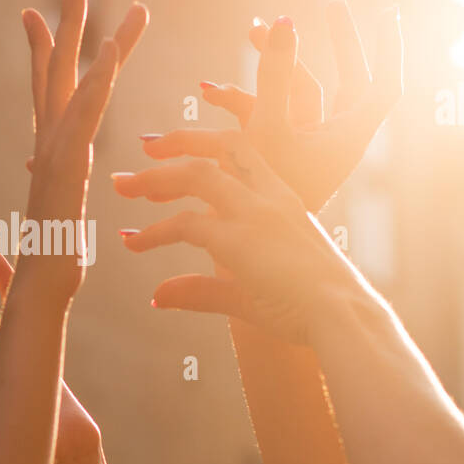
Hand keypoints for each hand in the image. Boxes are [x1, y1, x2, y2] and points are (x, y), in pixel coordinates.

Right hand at [18, 0, 148, 301]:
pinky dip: (98, 80)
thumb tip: (61, 189)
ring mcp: (55, 149)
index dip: (42, 50)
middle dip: (64, 21)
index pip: (49, 89)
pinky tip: (111, 49)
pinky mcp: (68, 166)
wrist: (43, 289)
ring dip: (81, 30)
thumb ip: (66, 193)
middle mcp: (49, 141)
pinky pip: (86, 115)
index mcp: (53, 149)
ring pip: (70, 78)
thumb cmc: (57, 262)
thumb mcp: (67, 218)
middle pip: (55, 68)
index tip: (35, 14)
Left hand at [114, 129, 358, 344]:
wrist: (343, 319)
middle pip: (216, 150)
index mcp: (284, 198)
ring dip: (154, 178)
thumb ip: (202, 288)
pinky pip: (186, 224)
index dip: (203, 144)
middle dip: (174, 145)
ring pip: (196, 175)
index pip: (242, 150)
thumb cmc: (311, 309)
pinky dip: (154, 232)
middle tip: (139, 153)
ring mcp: (256, 214)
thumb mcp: (249, 291)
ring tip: (121, 185)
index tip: (168, 151)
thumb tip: (157, 296)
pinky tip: (131, 242)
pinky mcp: (239, 239)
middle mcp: (270, 197)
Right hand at [193, 1, 402, 209]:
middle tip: (333, 6)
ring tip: (250, 30)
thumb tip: (285, 22)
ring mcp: (308, 150)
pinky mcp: (279, 159)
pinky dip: (243, 99)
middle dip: (339, 43)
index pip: (383, 85)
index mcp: (348, 137)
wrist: (242, 251)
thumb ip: (274, 76)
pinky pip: (269, 117)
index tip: (388, 13)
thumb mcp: (267, 129)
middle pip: (348, 82)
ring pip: (301, 95)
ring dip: (274, 64)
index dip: (388, 47)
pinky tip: (210, 92)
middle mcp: (333, 141)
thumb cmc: (262, 198)